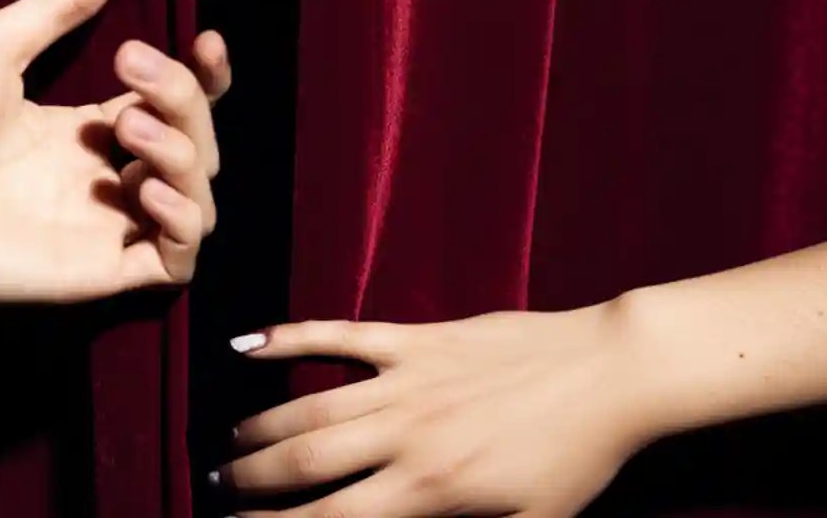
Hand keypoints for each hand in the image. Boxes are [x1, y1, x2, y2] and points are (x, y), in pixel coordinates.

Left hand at [0, 0, 230, 302]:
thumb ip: (64, 1)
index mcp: (84, 131)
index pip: (175, 106)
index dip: (202, 77)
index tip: (204, 38)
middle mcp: (104, 180)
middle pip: (195, 142)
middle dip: (183, 101)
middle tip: (129, 73)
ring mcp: (106, 229)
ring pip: (198, 199)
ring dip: (184, 154)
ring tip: (127, 130)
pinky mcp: (102, 273)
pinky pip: (178, 260)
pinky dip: (184, 222)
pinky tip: (147, 188)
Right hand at [218, 307, 650, 516]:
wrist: (610, 372)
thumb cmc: (575, 459)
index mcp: (432, 489)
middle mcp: (407, 435)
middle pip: (305, 462)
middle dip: (250, 482)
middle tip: (216, 490)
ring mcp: (407, 380)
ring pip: (310, 406)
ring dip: (260, 428)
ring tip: (229, 446)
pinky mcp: (416, 337)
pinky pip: (338, 336)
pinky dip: (288, 338)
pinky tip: (245, 345)